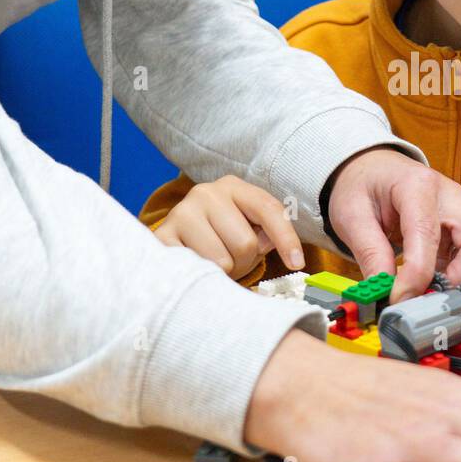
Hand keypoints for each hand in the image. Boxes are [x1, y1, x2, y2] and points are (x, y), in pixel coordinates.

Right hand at [154, 176, 304, 279]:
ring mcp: (181, 213)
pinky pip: (197, 269)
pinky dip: (202, 275)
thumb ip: (268, 234)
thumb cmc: (222, 237)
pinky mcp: (162, 237)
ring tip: (213, 262)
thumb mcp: (249, 229)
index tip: (298, 263)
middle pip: (245, 243)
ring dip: (223, 271)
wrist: (177, 243)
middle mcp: (205, 193)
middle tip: (232, 259)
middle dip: (244, 261)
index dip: (286, 238)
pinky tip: (197, 266)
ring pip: (221, 261)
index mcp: (233, 186)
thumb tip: (290, 253)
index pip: (268, 209)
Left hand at [326, 148, 460, 301]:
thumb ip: (370, 253)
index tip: (399, 300)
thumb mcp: (351, 216)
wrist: (370, 168)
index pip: (428, 233)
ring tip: (422, 294)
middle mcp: (450, 196)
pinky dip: (455, 278)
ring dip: (458, 281)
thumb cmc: (361, 185)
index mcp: (417, 185)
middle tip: (427, 299)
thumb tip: (384, 293)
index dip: (418, 274)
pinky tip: (428, 284)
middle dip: (460, 279)